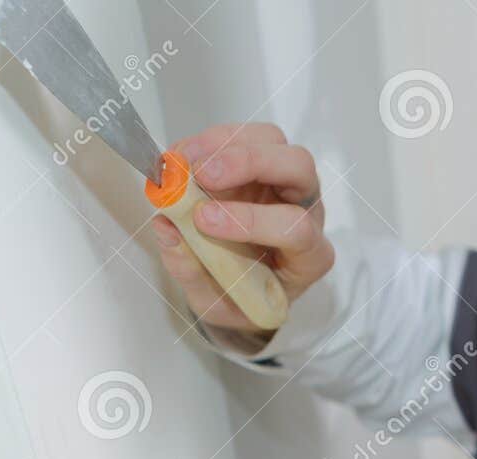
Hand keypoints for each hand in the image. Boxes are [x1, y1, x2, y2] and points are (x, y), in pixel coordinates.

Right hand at [149, 122, 333, 335]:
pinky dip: (209, 141)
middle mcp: (308, 213)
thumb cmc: (239, 298)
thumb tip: (167, 227)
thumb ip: (192, 271)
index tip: (204, 221)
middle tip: (200, 175)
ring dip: (224, 143)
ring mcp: (287, 184)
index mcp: (309, 257)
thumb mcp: (216, 303)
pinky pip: (246, 136)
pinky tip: (181, 157)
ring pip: (273, 142)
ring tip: (180, 162)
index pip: (295, 229)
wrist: (243, 289)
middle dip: (247, 163)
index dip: (251, 220)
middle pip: (298, 168)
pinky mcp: (262, 164)